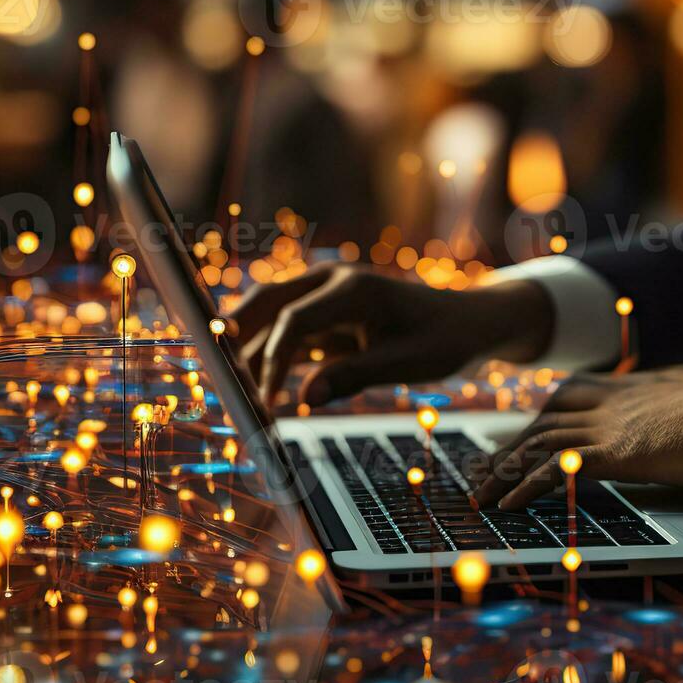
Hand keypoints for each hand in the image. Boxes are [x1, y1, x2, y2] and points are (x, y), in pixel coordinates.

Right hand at [230, 264, 553, 406]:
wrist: (468, 325)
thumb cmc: (444, 340)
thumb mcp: (407, 363)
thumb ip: (355, 376)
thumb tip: (305, 400)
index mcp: (352, 287)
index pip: (294, 319)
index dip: (273, 359)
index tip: (264, 399)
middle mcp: (332, 283)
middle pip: (268, 302)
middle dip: (238, 338)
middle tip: (215, 376)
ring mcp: (326, 297)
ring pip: (271, 317)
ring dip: (250, 349)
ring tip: (230, 390)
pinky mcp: (327, 316)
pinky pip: (287, 334)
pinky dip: (270, 357)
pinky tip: (256, 388)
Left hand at [468, 367, 682, 509]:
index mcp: (639, 386)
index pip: (577, 393)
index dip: (548, 414)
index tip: (528, 432)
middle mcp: (618, 399)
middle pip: (547, 417)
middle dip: (513, 444)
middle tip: (486, 468)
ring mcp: (614, 424)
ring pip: (539, 442)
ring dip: (503, 471)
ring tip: (479, 497)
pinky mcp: (617, 451)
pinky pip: (555, 469)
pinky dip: (524, 488)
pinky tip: (507, 507)